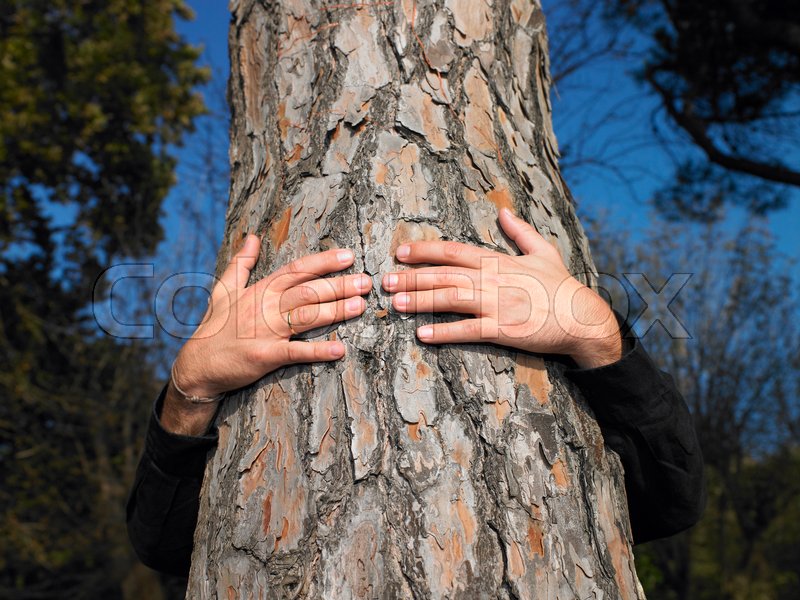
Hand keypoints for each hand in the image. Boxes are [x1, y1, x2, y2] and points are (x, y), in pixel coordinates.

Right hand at [162, 234, 370, 434]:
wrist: (196, 365)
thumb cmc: (214, 326)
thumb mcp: (224, 289)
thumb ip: (241, 263)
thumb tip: (252, 237)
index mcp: (260, 290)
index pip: (297, 270)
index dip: (323, 262)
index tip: (349, 256)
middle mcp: (265, 307)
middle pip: (308, 291)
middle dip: (339, 285)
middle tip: (367, 282)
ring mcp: (265, 332)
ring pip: (306, 316)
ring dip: (336, 310)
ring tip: (361, 306)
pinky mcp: (265, 357)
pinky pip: (296, 353)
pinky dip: (318, 351)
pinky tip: (340, 349)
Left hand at [381, 208, 621, 368]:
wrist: (583, 318)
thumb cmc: (562, 286)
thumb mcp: (544, 251)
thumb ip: (520, 232)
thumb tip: (503, 211)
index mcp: (498, 261)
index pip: (453, 251)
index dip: (424, 251)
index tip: (401, 252)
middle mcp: (493, 279)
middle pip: (444, 275)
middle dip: (412, 277)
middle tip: (384, 281)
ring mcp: (497, 304)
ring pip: (450, 299)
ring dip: (420, 301)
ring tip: (395, 304)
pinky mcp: (503, 330)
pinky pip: (468, 331)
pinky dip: (444, 333)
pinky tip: (423, 335)